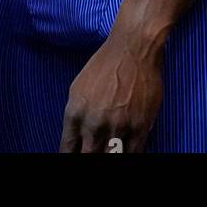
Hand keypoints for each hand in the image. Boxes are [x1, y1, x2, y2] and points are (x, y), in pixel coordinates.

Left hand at [59, 33, 163, 152]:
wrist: (132, 48)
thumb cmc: (105, 65)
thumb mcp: (78, 89)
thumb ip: (76, 118)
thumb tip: (75, 142)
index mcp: (75, 113)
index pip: (67, 150)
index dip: (70, 158)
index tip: (76, 156)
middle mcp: (93, 123)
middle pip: (88, 157)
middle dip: (89, 156)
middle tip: (94, 151)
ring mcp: (117, 127)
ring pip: (110, 158)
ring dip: (109, 155)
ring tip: (109, 150)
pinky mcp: (139, 128)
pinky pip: (132, 155)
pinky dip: (128, 155)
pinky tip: (125, 151)